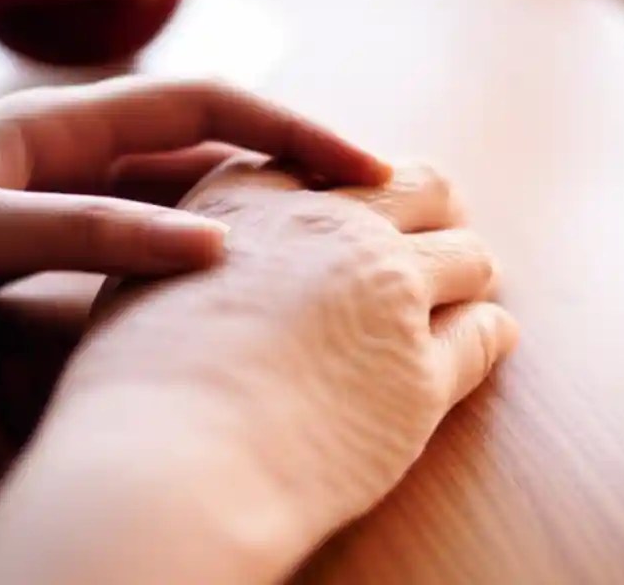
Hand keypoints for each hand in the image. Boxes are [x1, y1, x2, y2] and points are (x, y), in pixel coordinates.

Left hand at [0, 79, 387, 317]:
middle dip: (293, 167)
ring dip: (252, 213)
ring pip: (183, 192)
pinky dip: (195, 253)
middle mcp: (75, 149)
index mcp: (64, 121)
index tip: (369, 170)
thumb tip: (220, 245)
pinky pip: (143, 237)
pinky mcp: (43, 241)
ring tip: (323, 249)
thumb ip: (94, 231)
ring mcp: (61, 195)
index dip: (297, 129)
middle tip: (371, 213)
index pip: (210, 106)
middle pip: (210, 144)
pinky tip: (226, 287)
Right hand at [0, 159, 518, 583]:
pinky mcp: (425, 372)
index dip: (353, 183)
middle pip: (420, 186)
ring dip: (468, 273)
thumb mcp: (143, 283)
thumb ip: (192, 249)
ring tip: (461, 295)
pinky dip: (489, 336)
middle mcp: (336, 229)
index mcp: (259, 198)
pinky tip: (481, 343)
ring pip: (469, 255)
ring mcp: (389, 295)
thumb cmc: (135, 388)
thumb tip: (213, 251)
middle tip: (432, 237)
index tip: (363, 204)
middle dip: (433, 207)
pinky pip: (486, 334)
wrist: (167, 463)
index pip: (331, 160)